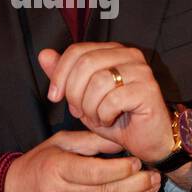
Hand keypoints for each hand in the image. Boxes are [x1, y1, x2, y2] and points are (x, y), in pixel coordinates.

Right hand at [3, 129, 161, 191]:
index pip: (95, 173)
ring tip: (152, 187)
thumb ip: (90, 140)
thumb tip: (119, 142)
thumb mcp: (58, 143)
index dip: (120, 169)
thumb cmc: (36, 165)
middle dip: (136, 185)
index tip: (136, 162)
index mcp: (57, 170)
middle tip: (153, 175)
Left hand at [37, 44, 175, 166]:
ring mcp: (141, 71)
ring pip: (98, 82)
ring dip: (90, 107)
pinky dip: (104, 114)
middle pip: (85, 63)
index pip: (77, 51)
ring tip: (97, 117)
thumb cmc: (117, 119)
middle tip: (79, 111)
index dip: (59, 74)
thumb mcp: (82, 98)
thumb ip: (64, 76)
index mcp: (113, 51)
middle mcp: (129, 55)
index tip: (54, 96)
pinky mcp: (148, 89)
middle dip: (74, 93)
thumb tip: (44, 54)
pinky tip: (109, 120)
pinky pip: (113, 99)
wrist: (148, 141)